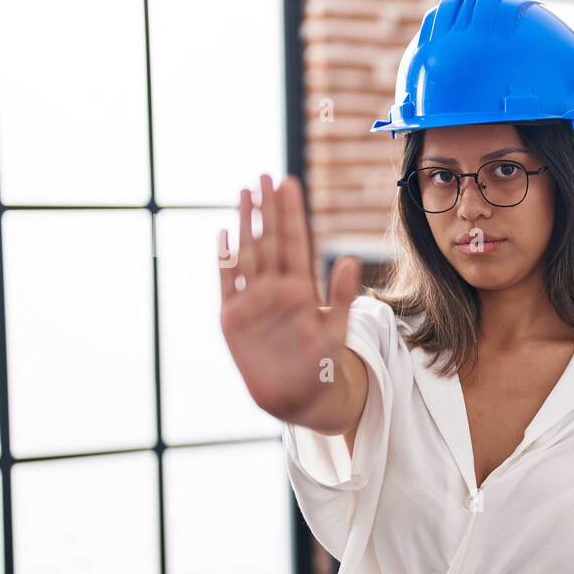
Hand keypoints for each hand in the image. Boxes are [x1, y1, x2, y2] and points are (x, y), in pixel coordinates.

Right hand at [218, 173, 362, 419]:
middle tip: (265, 176)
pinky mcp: (233, 316)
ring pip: (248, 253)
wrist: (296, 396)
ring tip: (245, 192)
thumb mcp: (335, 330)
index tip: (289, 183)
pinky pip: (227, 281)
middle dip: (268, 209)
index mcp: (301, 287)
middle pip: (270, 240)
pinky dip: (224, 259)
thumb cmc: (319, 365)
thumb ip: (340, 296)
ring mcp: (253, 299)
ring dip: (245, 224)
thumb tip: (349, 259)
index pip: (295, 242)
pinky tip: (224, 233)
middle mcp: (275, 288)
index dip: (291, 213)